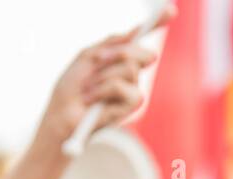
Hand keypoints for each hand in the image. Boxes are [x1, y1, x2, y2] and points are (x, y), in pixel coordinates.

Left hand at [31, 10, 172, 150]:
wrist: (61, 114)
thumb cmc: (71, 88)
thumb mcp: (87, 57)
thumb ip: (111, 43)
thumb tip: (135, 31)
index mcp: (119, 58)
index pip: (141, 39)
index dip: (157, 23)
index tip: (170, 10)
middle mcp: (130, 73)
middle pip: (138, 51)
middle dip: (116, 54)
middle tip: (96, 61)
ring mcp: (133, 89)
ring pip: (130, 68)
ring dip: (103, 76)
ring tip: (87, 89)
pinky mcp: (131, 106)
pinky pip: (122, 87)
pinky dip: (102, 91)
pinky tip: (91, 101)